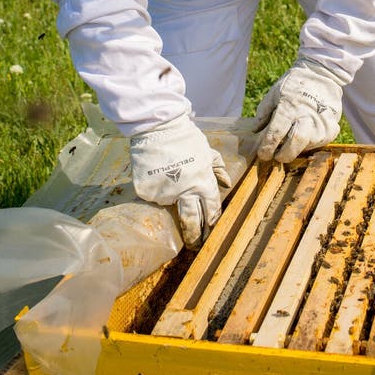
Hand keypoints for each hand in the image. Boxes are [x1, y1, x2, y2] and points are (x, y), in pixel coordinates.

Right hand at [130, 112, 230, 248]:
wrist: (158, 128)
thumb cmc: (186, 138)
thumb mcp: (207, 151)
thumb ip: (218, 168)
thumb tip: (227, 184)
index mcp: (203, 182)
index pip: (211, 210)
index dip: (212, 221)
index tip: (211, 230)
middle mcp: (185, 192)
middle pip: (192, 223)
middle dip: (195, 237)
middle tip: (195, 246)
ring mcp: (164, 194)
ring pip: (170, 208)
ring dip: (172, 206)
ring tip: (171, 197)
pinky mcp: (146, 192)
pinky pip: (152, 197)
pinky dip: (155, 192)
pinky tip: (156, 180)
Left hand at [253, 58, 342, 162]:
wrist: (322, 75)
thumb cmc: (294, 85)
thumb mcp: (274, 93)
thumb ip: (264, 113)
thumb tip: (255, 131)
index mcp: (289, 107)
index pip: (275, 134)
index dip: (267, 148)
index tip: (263, 154)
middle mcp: (307, 117)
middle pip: (295, 144)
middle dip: (284, 155)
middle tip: (277, 156)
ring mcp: (322, 124)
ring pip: (307, 146)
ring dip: (296, 148)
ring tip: (290, 142)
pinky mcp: (332, 129)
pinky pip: (318, 143)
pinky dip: (309, 143)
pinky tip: (305, 134)